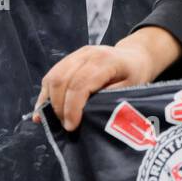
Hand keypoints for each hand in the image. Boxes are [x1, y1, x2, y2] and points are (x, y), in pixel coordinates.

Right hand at [33, 25, 179, 130]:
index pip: (80, 84)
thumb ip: (107, 100)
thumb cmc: (135, 74)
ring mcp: (76, 55)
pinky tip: (46, 110)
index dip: (72, 108)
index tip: (71, 126)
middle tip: (65, 125)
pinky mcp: (69, 59)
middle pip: (61, 80)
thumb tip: (84, 116)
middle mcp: (87, 54)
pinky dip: (47, 94)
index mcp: (105, 61)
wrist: (134, 56)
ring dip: (50, 102)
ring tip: (57, 120)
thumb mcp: (130, 89)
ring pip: (53, 77)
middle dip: (59, 107)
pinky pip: (51, 76)